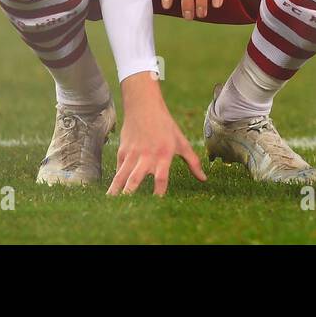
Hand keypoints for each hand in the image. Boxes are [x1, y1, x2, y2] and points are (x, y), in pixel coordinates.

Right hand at [107, 72, 206, 195]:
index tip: (157, 205)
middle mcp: (146, 156)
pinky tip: (112, 194)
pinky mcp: (122, 152)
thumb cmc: (166, 126)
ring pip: (121, 176)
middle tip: (127, 209)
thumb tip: (204, 179)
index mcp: (163, 155)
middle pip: (136, 179)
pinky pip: (118, 170)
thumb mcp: (182, 142)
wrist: (144, 107)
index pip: (161, 178)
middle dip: (130, 194)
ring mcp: (132, 155)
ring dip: (116, 191)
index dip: (158, 192)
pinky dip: (115, 182)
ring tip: (111, 206)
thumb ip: (193, 162)